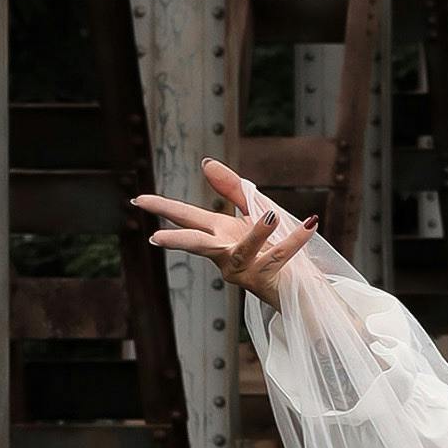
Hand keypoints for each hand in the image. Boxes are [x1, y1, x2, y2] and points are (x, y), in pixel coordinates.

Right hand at [137, 158, 318, 305]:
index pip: (185, 217)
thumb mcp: (251, 210)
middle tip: (156, 239)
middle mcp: (225, 253)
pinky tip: (309, 224)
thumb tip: (205, 163)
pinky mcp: (265, 278)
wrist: (295, 284)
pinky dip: (294, 241)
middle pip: (198, 243)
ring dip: (256, 234)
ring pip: (244, 251)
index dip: (162, 208)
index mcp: (218, 234)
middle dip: (178, 240)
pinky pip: (280, 257)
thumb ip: (230, 188)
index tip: (138, 201)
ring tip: (269, 216)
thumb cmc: (270, 246)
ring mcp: (243, 269)